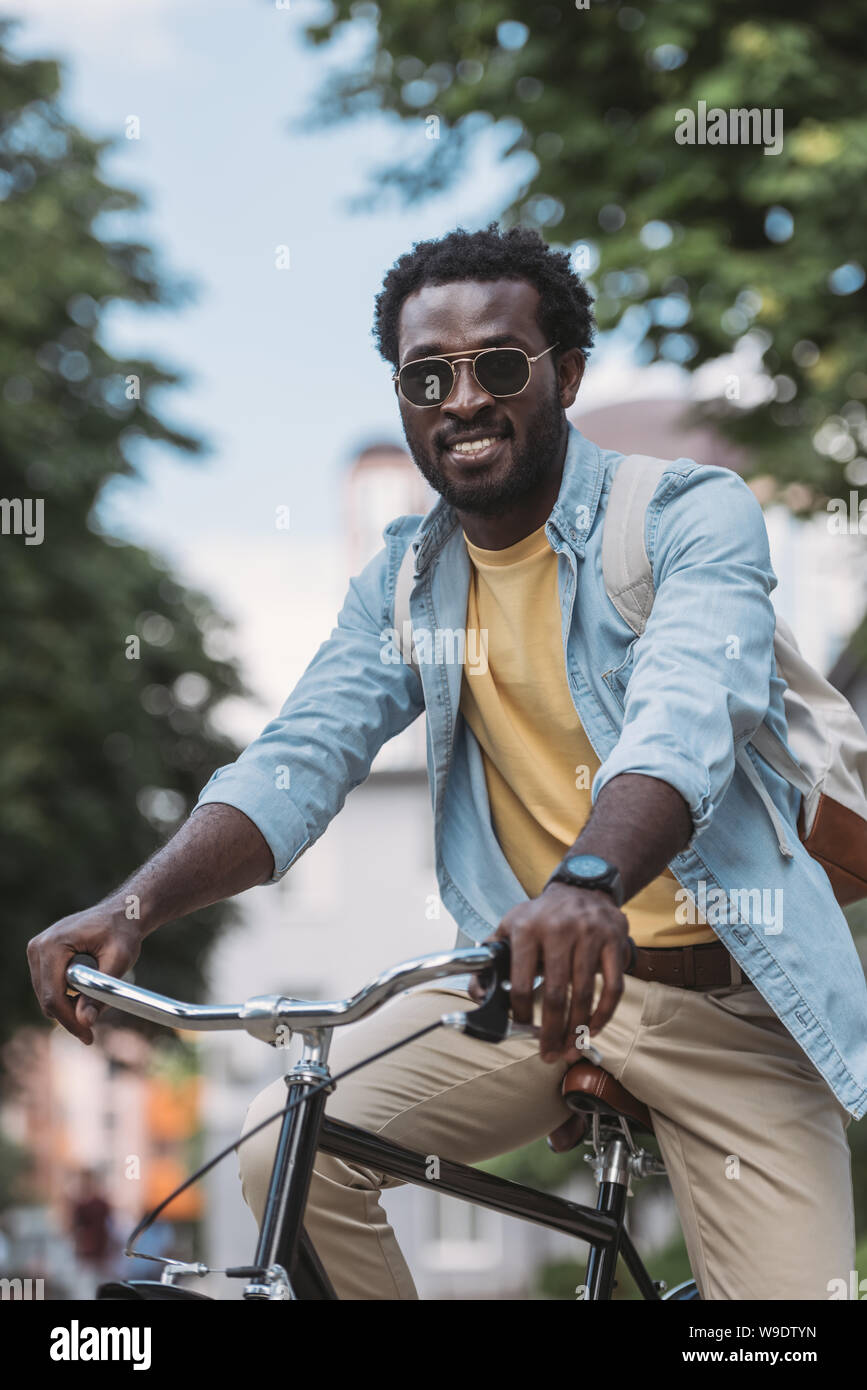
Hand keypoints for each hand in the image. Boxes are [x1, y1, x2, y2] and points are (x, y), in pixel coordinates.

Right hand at [27, 903, 144, 1044]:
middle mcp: (38, 947)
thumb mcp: (119, 960)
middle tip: (91, 1033)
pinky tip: (83, 996)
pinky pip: (48, 987)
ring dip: (66, 1008)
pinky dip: (64, 997)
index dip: (69, 1020)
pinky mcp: (40, 955)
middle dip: (68, 1017)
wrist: (121, 913)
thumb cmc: (122, 932)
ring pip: (46, 995)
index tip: (88, 1037)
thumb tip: (85, 1021)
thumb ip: (101, 991)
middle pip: (46, 998)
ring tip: (92, 1010)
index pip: (53, 995)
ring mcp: (36, 950)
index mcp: (53, 945)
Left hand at [468, 883, 630, 1063]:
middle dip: (551, 1032)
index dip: (521, 1012)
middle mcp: (558, 930)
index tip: (521, 1027)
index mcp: (527, 928)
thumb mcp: (511, 926)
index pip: (522, 981)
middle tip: (548, 1054)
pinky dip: (604, 1014)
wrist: (583, 888)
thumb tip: (477, 994)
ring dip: (577, 1030)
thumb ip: (490, 959)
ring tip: (569, 1049)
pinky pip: (613, 988)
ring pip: (584, 995)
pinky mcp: (614, 942)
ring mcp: (589, 935)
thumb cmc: (542, 916)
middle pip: (555, 994)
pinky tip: (593, 1029)